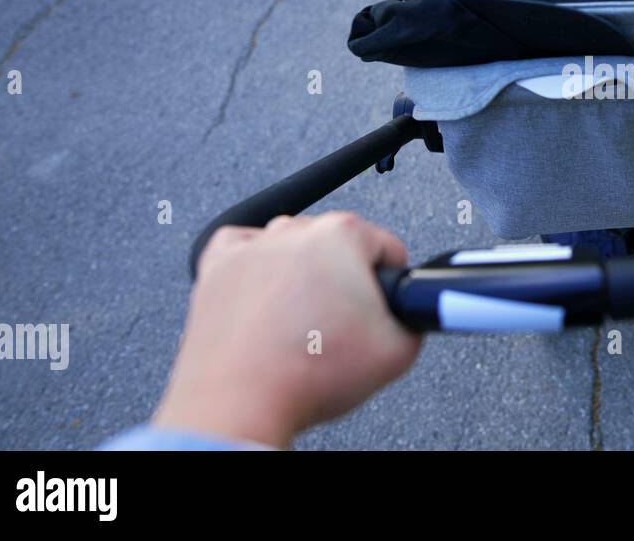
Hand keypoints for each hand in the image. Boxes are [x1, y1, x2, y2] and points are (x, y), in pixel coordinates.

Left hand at [154, 213, 421, 446]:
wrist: (241, 403)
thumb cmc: (308, 374)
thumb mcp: (399, 352)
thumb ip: (417, 317)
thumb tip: (412, 312)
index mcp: (343, 235)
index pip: (388, 246)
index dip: (392, 282)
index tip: (383, 304)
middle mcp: (295, 230)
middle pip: (338, 246)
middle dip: (345, 279)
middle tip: (343, 323)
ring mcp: (252, 246)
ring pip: (292, 249)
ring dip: (301, 276)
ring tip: (302, 323)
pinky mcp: (216, 266)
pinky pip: (245, 252)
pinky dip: (257, 269)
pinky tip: (267, 299)